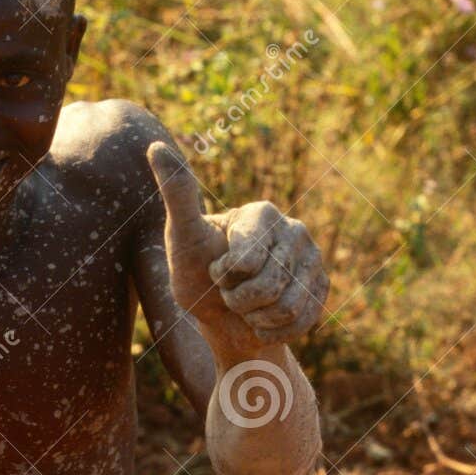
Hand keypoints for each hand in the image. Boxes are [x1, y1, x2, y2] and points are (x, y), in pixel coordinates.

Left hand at [147, 143, 328, 343]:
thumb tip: (154, 145)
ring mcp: (312, 260)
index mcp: (263, 212)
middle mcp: (295, 230)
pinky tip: (263, 319)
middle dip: (238, 300)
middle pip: (268, 285)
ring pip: (286, 305)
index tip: (215, 267)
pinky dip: (273, 329)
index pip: (246, 260)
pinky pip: (301, 320)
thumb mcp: (181, 237)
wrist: (220, 319)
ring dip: (255, 317)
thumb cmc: (197, 274)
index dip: (224, 276)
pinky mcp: (321, 289)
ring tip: (246, 305)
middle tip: (229, 290)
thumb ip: (176, 194)